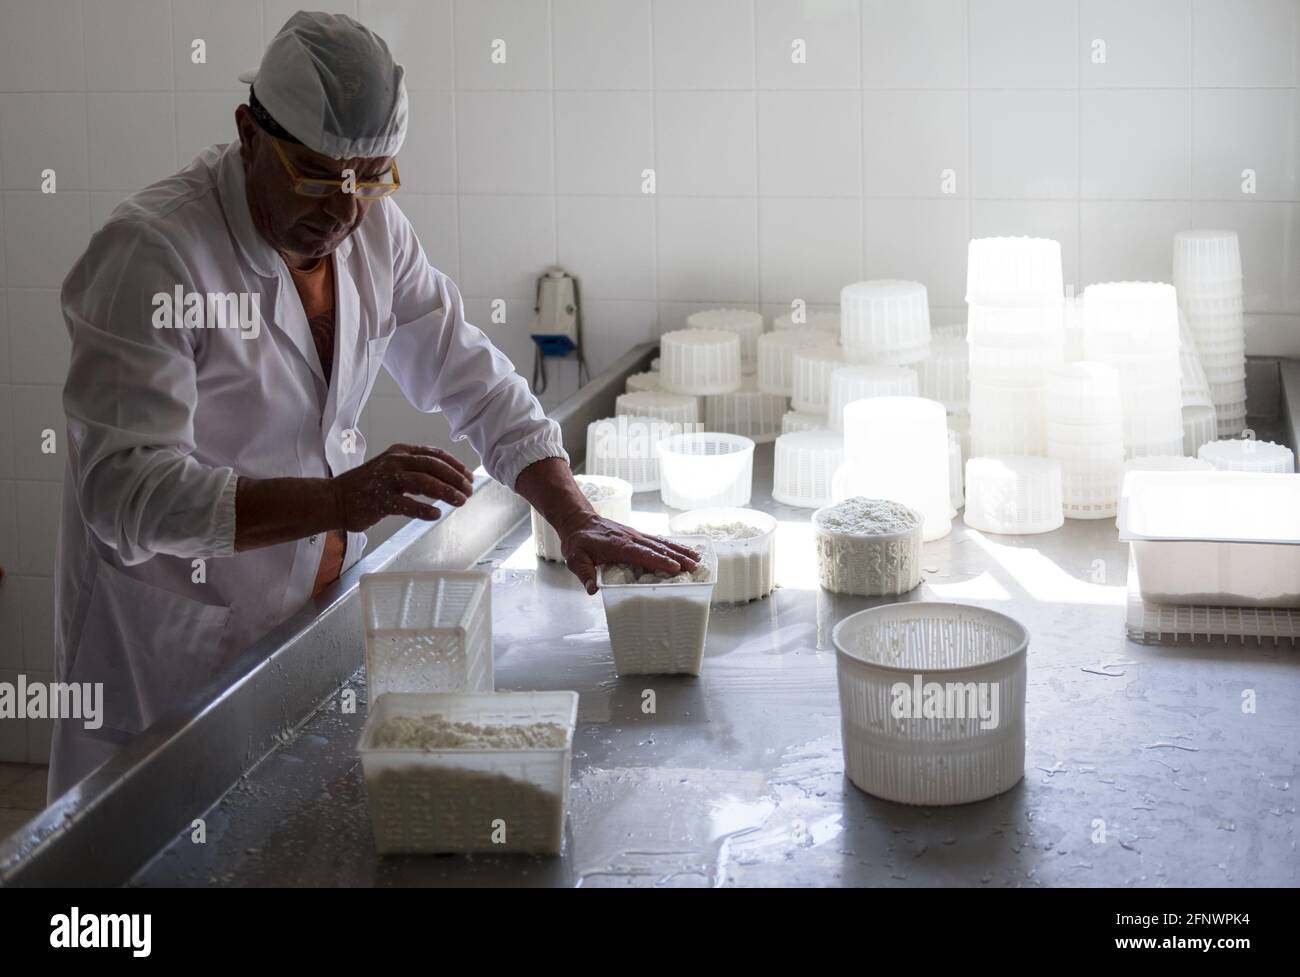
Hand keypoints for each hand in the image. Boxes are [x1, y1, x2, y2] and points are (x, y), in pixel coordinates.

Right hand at [331, 443, 474, 531]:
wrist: (335, 498)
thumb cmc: (367, 486)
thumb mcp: (392, 468)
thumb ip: (416, 469)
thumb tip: (447, 479)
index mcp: (400, 452)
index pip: (435, 455)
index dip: (455, 466)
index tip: (469, 477)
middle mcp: (395, 462)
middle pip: (433, 466)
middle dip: (455, 479)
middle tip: (469, 491)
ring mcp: (386, 480)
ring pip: (424, 482)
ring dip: (446, 492)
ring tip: (460, 502)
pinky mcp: (379, 500)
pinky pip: (406, 504)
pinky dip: (423, 510)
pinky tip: (435, 515)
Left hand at [557, 511, 700, 595]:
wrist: (578, 519)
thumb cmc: (578, 540)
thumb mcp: (575, 558)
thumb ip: (585, 573)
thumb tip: (593, 589)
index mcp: (618, 545)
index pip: (642, 553)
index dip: (659, 561)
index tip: (675, 567)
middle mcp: (631, 538)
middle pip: (658, 548)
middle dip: (677, 557)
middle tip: (694, 566)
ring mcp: (635, 535)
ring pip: (661, 543)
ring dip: (680, 551)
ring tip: (697, 559)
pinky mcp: (637, 535)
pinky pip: (657, 540)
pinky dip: (673, 546)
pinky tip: (684, 551)